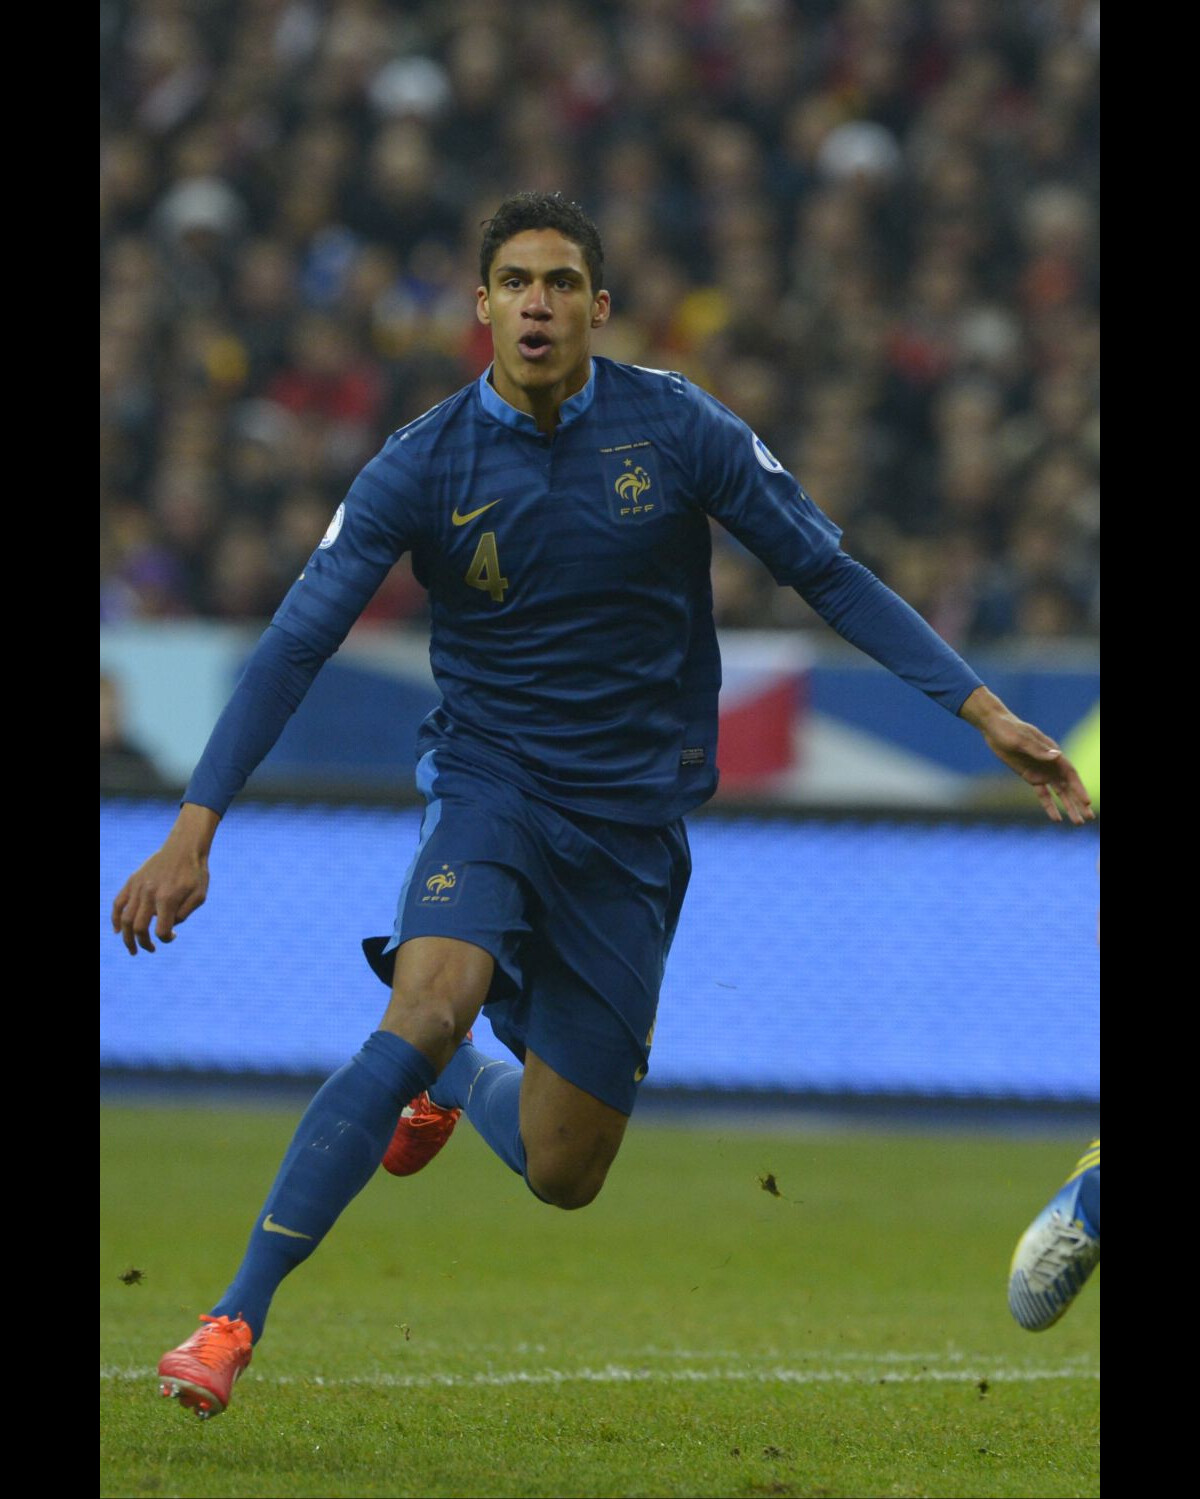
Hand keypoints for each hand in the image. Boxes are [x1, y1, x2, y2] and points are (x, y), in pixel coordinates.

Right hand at [111, 804, 219, 953]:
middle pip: (138, 928)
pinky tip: (118, 930)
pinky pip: (118, 903)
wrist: (184, 847)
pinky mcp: (132, 881)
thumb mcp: (199, 896)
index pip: (161, 930)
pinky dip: (116, 918)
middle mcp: (149, 894)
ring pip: (125, 919)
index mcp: (168, 898)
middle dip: (143, 944)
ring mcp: (138, 887)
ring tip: (132, 948)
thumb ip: (184, 915)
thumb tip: (168, 927)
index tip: (172, 936)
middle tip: (150, 950)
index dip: (166, 939)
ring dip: (127, 937)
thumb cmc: (196, 872)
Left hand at [960, 687, 1094, 825]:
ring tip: (1078, 822)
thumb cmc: (1010, 730)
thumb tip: (1057, 756)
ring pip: (1059, 793)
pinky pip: (1043, 795)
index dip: (1079, 789)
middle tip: (1089, 819)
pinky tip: (1057, 819)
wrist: (995, 728)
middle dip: (1079, 802)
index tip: (1086, 803)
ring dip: (1069, 807)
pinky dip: (1050, 807)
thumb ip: (1038, 750)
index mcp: (1053, 754)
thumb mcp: (1022, 740)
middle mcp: (1051, 765)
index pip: (1070, 775)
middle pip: (1069, 787)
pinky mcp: (1031, 777)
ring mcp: (1042, 772)